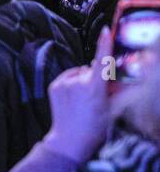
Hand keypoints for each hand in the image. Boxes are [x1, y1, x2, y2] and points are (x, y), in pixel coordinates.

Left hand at [42, 28, 112, 164]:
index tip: (106, 30)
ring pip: (80, 74)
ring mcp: (63, 82)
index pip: (102, 60)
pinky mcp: (54, 85)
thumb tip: (116, 76)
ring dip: (84, 81)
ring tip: (85, 100)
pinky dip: (73, 83)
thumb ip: (115, 89)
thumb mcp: (112, 109)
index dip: (105, 43)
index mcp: (94, 87)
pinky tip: (75, 98)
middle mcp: (77, 81)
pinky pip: (69, 78)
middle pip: (92, 70)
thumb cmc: (94, 128)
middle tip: (100, 95)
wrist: (70, 141)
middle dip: (97, 78)